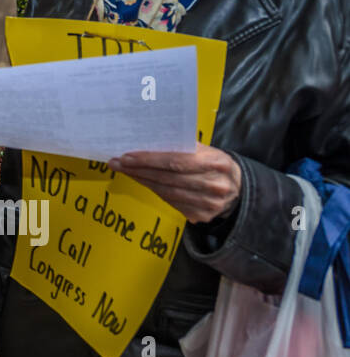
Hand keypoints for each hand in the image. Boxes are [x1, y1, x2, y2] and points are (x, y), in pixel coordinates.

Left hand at [109, 143, 241, 223]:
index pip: (176, 161)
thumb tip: (148, 141)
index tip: (127, 156)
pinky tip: (141, 181)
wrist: (238, 189)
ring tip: (124, 171)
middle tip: (117, 163)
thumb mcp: (207, 150)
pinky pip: (171, 202)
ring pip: (166, 192)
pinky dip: (154, 190)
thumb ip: (182, 146)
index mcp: (216, 163)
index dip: (149, 160)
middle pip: (168, 178)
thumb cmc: (215, 164)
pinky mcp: (202, 215)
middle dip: (138, 170)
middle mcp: (214, 185)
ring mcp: (209, 203)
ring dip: (142, 180)